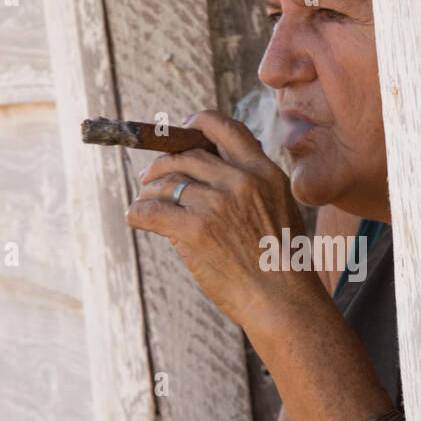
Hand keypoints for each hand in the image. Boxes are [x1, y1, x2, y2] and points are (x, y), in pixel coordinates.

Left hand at [126, 109, 310, 328]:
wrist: (284, 299)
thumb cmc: (283, 265)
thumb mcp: (281, 211)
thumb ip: (253, 188)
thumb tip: (211, 179)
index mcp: (264, 172)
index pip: (227, 129)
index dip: (201, 121)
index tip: (185, 124)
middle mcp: (240, 180)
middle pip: (188, 156)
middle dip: (163, 163)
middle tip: (148, 175)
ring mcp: (216, 203)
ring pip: (167, 183)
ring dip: (150, 190)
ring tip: (144, 199)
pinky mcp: (194, 228)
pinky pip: (152, 211)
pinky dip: (138, 213)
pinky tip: (136, 217)